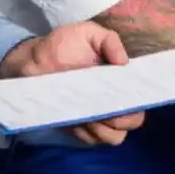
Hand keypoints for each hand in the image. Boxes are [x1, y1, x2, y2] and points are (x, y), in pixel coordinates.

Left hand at [0, 22, 145, 144]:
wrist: (33, 61)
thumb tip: (124, 63)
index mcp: (120, 80)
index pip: (142, 98)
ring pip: (114, 136)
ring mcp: (97, 118)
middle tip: (105, 104)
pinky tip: (78, 118)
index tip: (126, 95)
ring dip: (105, 127)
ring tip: (89, 111)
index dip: (139, 101)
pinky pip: (91, 140)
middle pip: (132, 122)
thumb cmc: (64, 45)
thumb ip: (110, 41)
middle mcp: (113, 101)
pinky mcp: (80, 129)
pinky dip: (88, 132)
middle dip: (123, 118)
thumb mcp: (88, 33)